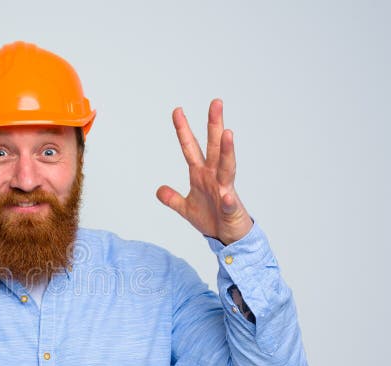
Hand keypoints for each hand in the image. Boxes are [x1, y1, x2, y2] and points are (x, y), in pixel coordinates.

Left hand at [156, 99, 251, 244]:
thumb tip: (158, 190)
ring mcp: (225, 191)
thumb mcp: (186, 208)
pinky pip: (230, 203)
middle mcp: (214, 177)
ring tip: (228, 133)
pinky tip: (228, 195)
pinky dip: (229, 200)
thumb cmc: (212, 218)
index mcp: (201, 175)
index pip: (190, 148)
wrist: (228, 238)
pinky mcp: (232, 209)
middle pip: (214, 147)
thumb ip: (172, 198)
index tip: (177, 111)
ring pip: (227, 167)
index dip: (183, 130)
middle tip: (216, 102)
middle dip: (214, 125)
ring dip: (228, 151)